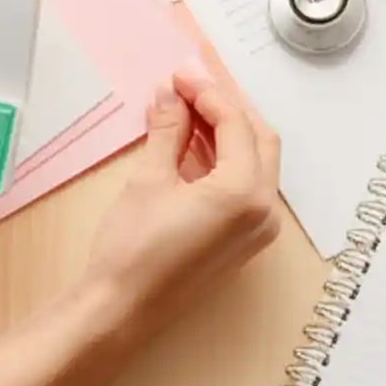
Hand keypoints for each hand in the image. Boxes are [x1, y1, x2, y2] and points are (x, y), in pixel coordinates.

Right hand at [83, 70, 281, 328]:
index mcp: (245, 192)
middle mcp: (264, 210)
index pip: (235, 123)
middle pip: (257, 138)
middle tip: (189, 87)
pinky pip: (246, 187)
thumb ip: (168, 130)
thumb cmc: (132, 250)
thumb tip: (170, 96)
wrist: (121, 310)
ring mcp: (258, 229)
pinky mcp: (244, 240)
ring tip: (187, 110)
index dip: (207, 92)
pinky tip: (194, 145)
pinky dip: (225, 161)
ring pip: (255, 162)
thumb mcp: (149, 179)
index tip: (180, 75)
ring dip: (226, 133)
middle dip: (225, 107)